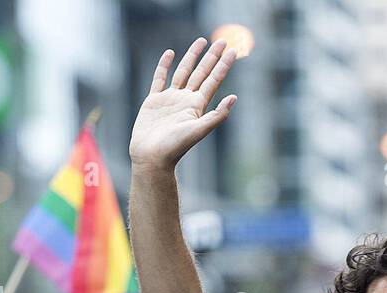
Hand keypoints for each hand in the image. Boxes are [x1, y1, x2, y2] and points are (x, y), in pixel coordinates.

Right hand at [130, 39, 237, 173]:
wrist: (152, 157)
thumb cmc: (175, 147)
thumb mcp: (199, 131)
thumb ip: (216, 115)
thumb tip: (234, 97)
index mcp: (198, 106)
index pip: (214, 80)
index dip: (223, 65)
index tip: (233, 50)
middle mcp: (186, 100)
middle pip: (202, 73)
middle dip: (212, 57)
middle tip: (222, 40)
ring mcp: (170, 99)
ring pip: (183, 72)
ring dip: (192, 57)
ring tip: (201, 41)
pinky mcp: (154, 101)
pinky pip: (160, 78)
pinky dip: (164, 65)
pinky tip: (170, 53)